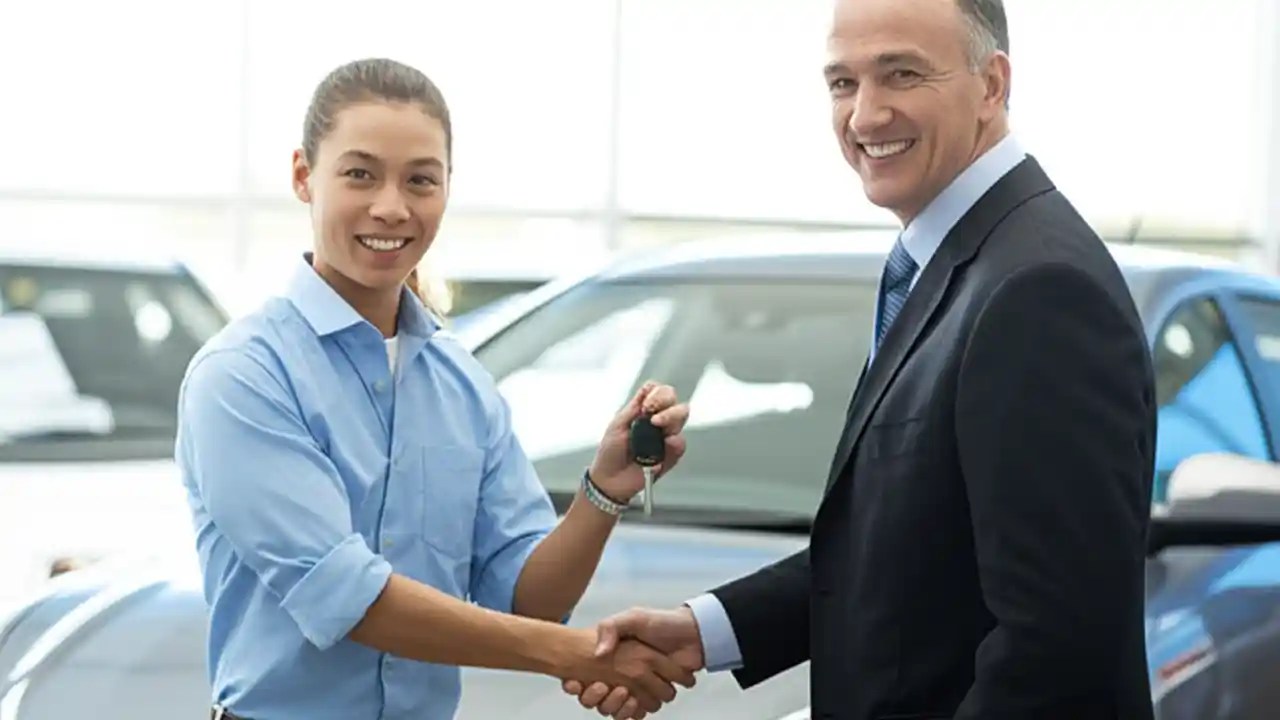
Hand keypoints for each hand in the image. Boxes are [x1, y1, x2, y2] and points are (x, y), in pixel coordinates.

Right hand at [562, 607, 705, 717]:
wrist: (692, 634)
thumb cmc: (662, 623)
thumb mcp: (633, 618)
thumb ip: (611, 629)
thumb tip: (598, 654)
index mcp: (614, 657)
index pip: (584, 677)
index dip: (576, 685)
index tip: (574, 684)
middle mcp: (622, 674)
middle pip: (597, 698)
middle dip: (596, 696)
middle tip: (601, 686)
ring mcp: (637, 687)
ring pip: (614, 708)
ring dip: (614, 705)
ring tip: (621, 692)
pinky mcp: (652, 697)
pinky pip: (635, 713)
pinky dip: (632, 712)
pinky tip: (633, 701)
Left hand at [589, 381, 689, 502]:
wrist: (610, 480)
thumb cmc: (610, 453)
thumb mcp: (616, 426)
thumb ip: (633, 408)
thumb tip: (647, 390)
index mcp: (644, 412)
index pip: (659, 392)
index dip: (657, 393)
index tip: (646, 404)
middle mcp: (658, 422)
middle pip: (674, 401)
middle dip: (665, 402)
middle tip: (652, 413)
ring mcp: (665, 437)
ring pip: (681, 418)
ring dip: (671, 418)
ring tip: (656, 426)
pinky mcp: (670, 455)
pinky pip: (680, 444)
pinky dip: (675, 441)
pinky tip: (667, 441)